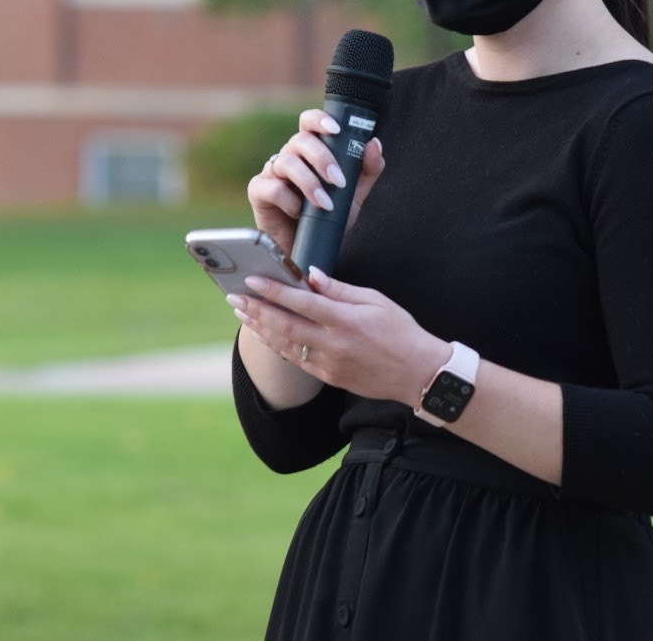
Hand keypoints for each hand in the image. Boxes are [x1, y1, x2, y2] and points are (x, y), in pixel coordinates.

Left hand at [228, 267, 450, 409]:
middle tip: (234, 297)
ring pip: (285, 345)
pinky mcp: (329, 377)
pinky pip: (295, 360)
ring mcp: (329, 364)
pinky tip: (265, 334)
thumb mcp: (375, 301)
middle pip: (284, 325)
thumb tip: (311, 275)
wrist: (418, 373)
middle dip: (256, 310)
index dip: (273, 291)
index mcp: (345, 321)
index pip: (301, 302)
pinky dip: (277, 346)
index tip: (252, 280)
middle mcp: (333, 344)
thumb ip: (340, 289)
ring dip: (260, 328)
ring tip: (242, 313)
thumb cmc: (400, 331)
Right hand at [247, 109, 384, 256]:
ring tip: (325, 203)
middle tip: (339, 180)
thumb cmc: (328, 216)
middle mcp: (290, 155)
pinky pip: (272, 188)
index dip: (319, 119)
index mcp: (310, 150)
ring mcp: (272, 172)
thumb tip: (374, 144)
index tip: (336, 129)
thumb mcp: (354, 194)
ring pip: (286, 162)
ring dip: (309, 182)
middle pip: (300, 140)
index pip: (309, 122)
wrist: (309, 250)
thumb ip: (367, 170)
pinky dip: (289, 200)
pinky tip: (299, 212)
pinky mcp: (258, 192)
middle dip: (322, 158)